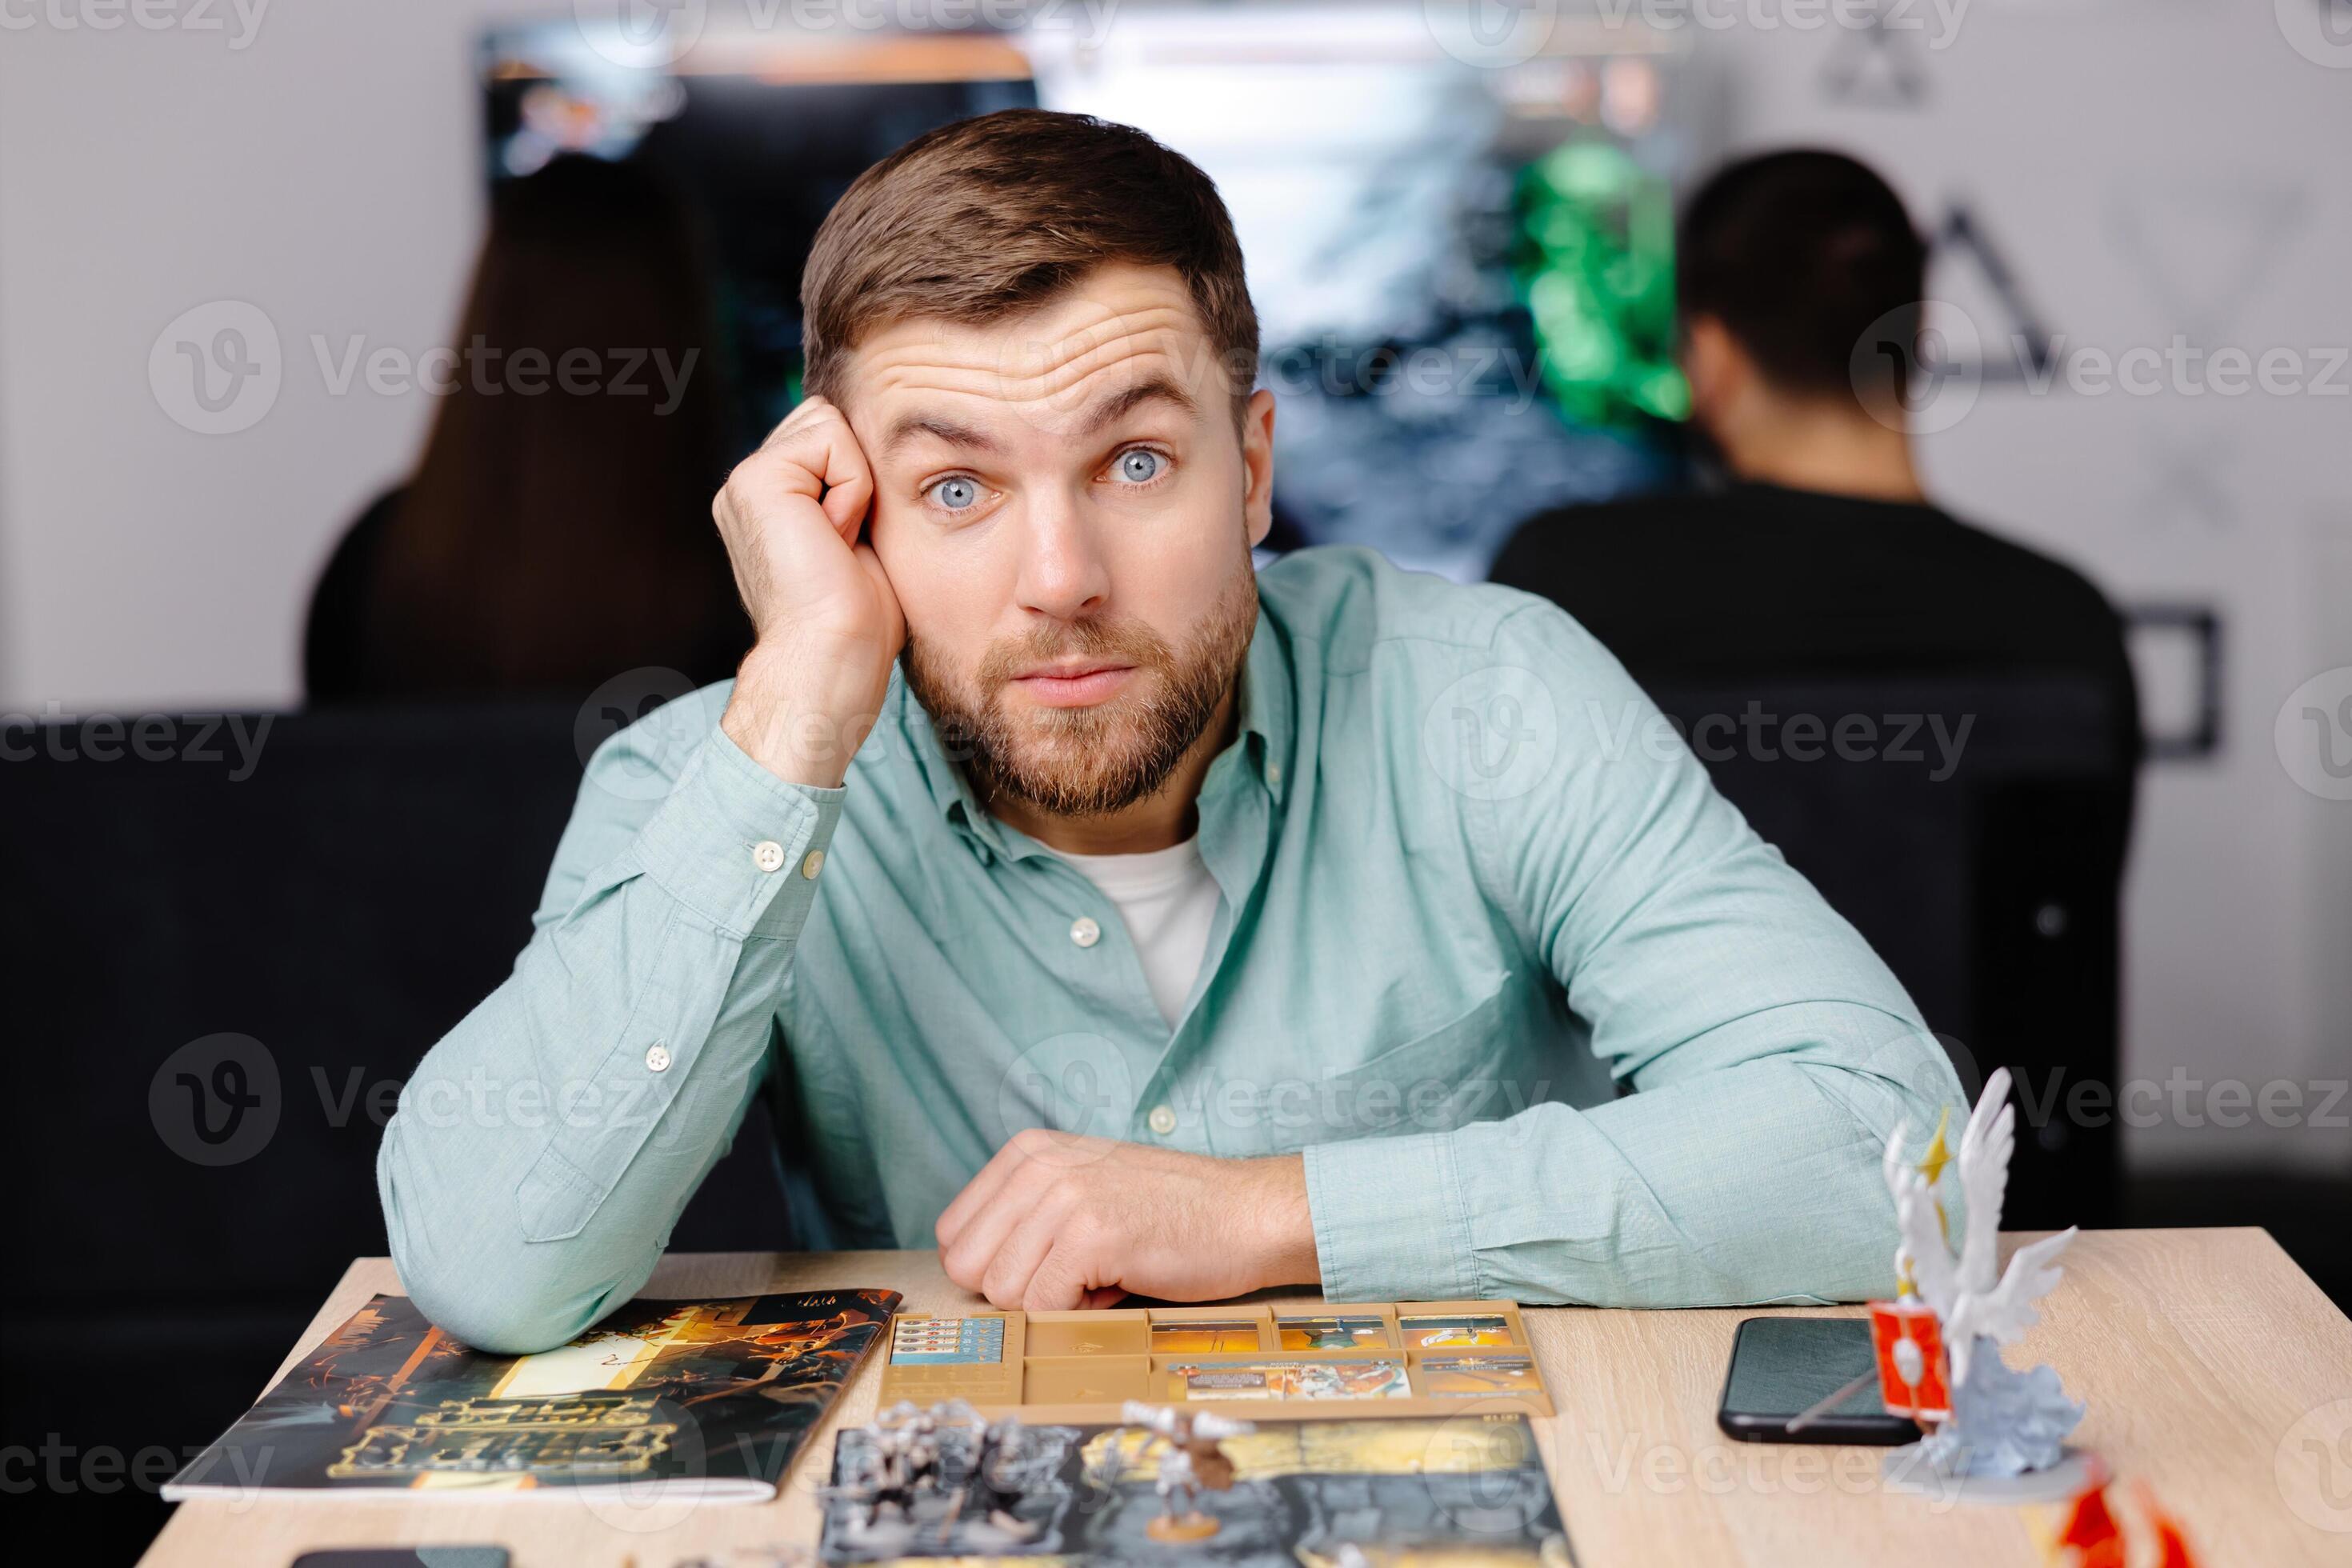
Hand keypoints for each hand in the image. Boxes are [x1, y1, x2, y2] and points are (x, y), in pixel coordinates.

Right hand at [712, 395, 904, 788]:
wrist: (832, 660)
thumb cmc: (858, 621)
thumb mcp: (859, 540)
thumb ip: (851, 491)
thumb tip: (878, 449)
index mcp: (768, 501)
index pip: (831, 436)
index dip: (862, 480)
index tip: (851, 544)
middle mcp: (747, 488)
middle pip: (829, 419)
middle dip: (857, 474)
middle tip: (845, 542)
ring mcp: (745, 482)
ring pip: (831, 424)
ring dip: (855, 483)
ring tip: (839, 540)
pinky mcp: (756, 479)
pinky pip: (833, 440)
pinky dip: (853, 488)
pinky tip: (835, 536)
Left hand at [934, 1132, 1319, 1309]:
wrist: (1247, 1213)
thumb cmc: (1169, 1213)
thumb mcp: (1081, 1188)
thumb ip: (1023, 1217)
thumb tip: (967, 1274)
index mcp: (1027, 1151)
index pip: (954, 1235)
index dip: (998, 1268)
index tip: (1048, 1262)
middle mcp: (1037, 1166)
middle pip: (967, 1269)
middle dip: (1017, 1290)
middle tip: (1075, 1274)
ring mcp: (1062, 1198)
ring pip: (1003, 1294)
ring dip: (1054, 1302)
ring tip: (1104, 1273)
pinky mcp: (1090, 1235)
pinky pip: (1042, 1308)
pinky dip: (1079, 1313)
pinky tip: (1119, 1282)